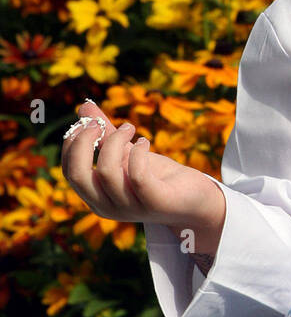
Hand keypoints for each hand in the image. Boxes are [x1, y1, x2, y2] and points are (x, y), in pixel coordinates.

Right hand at [61, 100, 224, 236]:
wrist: (195, 200)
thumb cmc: (158, 177)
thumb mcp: (127, 154)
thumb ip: (106, 135)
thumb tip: (84, 107)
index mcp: (96, 197)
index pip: (69, 171)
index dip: (72, 143)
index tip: (90, 122)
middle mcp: (108, 207)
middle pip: (76, 174)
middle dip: (83, 141)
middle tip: (100, 123)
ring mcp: (131, 208)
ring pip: (106, 172)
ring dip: (116, 141)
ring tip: (131, 129)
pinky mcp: (155, 203)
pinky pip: (137, 177)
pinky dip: (138, 153)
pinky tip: (144, 142)